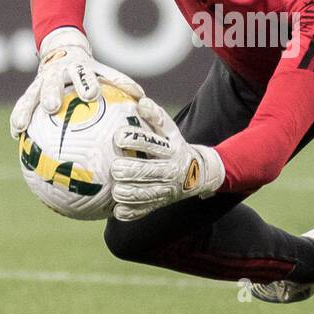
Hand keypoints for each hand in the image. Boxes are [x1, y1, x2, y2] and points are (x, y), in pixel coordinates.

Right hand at [9, 27, 143, 137]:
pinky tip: (16, 135)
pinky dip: (18, 117)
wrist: (61, 48)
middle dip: (51, 93)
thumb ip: (120, 82)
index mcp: (78, 67)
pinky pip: (22, 104)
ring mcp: (41, 81)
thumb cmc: (88, 68)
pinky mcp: (30, 89)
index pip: (83, 74)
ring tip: (21, 127)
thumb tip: (142, 98)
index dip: (86, 84)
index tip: (91, 95)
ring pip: (31, 94)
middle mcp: (57, 73)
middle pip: (53, 83)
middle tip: (52, 107)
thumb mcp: (102, 70)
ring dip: (25, 109)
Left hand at [110, 99, 224, 220]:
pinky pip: (145, 210)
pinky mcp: (160, 203)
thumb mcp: (171, 131)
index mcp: (172, 150)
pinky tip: (118, 211)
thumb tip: (141, 102)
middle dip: (131, 170)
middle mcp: (171, 170)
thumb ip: (156, 116)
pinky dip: (132, 212)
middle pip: (149, 171)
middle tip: (115, 168)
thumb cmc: (176, 147)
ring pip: (147, 194)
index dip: (135, 140)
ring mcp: (167, 189)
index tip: (118, 137)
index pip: (152, 143)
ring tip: (116, 190)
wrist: (198, 174)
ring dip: (130, 193)